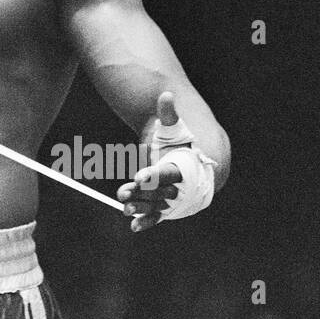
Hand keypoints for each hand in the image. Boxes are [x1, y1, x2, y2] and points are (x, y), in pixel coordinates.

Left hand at [117, 92, 186, 232]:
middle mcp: (186, 186)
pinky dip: (148, 220)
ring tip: (123, 206)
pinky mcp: (172, 205)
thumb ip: (168, 113)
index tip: (139, 176)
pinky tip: (133, 225)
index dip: (155, 175)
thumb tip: (166, 93)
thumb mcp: (175, 126)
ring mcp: (180, 197)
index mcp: (189, 167)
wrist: (197, 155)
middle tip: (122, 193)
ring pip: (159, 205)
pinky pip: (160, 215)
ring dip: (142, 207)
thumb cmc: (183, 138)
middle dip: (143, 193)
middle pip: (163, 192)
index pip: (171, 173)